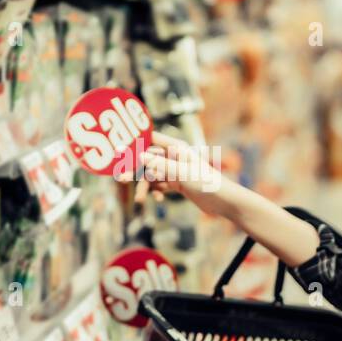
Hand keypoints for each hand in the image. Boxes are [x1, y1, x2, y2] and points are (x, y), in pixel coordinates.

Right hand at [114, 131, 237, 217]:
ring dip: (145, 186)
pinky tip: (158, 199)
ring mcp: (174, 170)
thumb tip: (140, 156)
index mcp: (177, 148)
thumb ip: (160, 165)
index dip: (135, 143)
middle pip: (148, 159)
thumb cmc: (206, 182)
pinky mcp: (176, 182)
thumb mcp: (181, 174)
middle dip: (136, 170)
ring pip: (151, 175)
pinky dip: (156, 192)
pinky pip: (159, 185)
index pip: (151, 139)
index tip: (118, 150)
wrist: (222, 201)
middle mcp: (174, 156)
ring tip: (141, 200)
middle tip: (122, 179)